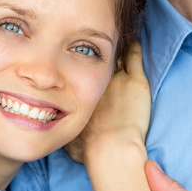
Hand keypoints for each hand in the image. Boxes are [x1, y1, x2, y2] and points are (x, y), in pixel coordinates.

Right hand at [65, 42, 149, 164]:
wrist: (112, 148)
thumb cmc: (90, 149)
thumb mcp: (68, 138)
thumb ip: (64, 125)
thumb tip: (56, 125)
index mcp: (78, 90)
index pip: (79, 69)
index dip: (81, 65)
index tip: (81, 62)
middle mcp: (95, 80)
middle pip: (96, 59)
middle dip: (96, 54)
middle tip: (99, 48)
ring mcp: (116, 78)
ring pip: (115, 54)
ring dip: (116, 48)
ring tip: (116, 41)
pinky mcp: (135, 80)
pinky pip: (134, 55)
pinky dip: (133, 47)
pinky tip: (133, 42)